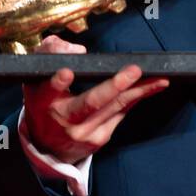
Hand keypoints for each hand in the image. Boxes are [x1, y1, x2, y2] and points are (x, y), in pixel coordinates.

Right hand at [21, 34, 168, 163]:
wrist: (46, 144)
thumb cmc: (44, 100)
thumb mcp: (35, 76)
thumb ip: (50, 54)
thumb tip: (79, 51)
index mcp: (44, 101)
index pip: (49, 91)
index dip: (58, 83)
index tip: (67, 72)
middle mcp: (64, 120)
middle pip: (91, 102)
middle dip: (114, 86)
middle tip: (134, 71)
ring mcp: (84, 132)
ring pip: (115, 107)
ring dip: (139, 91)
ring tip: (160, 78)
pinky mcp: (99, 138)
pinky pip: (121, 113)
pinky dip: (137, 98)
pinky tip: (153, 86)